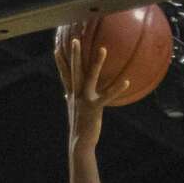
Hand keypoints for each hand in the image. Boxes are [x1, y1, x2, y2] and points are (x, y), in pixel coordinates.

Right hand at [54, 34, 130, 149]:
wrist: (80, 143)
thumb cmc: (80, 128)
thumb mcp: (75, 111)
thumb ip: (72, 100)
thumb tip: (66, 96)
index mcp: (71, 95)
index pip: (64, 75)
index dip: (60, 62)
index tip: (57, 48)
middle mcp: (76, 94)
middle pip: (74, 70)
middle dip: (74, 54)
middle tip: (74, 39)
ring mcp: (84, 100)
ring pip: (90, 77)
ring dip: (96, 62)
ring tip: (103, 48)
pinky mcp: (94, 107)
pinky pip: (107, 96)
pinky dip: (116, 89)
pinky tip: (126, 82)